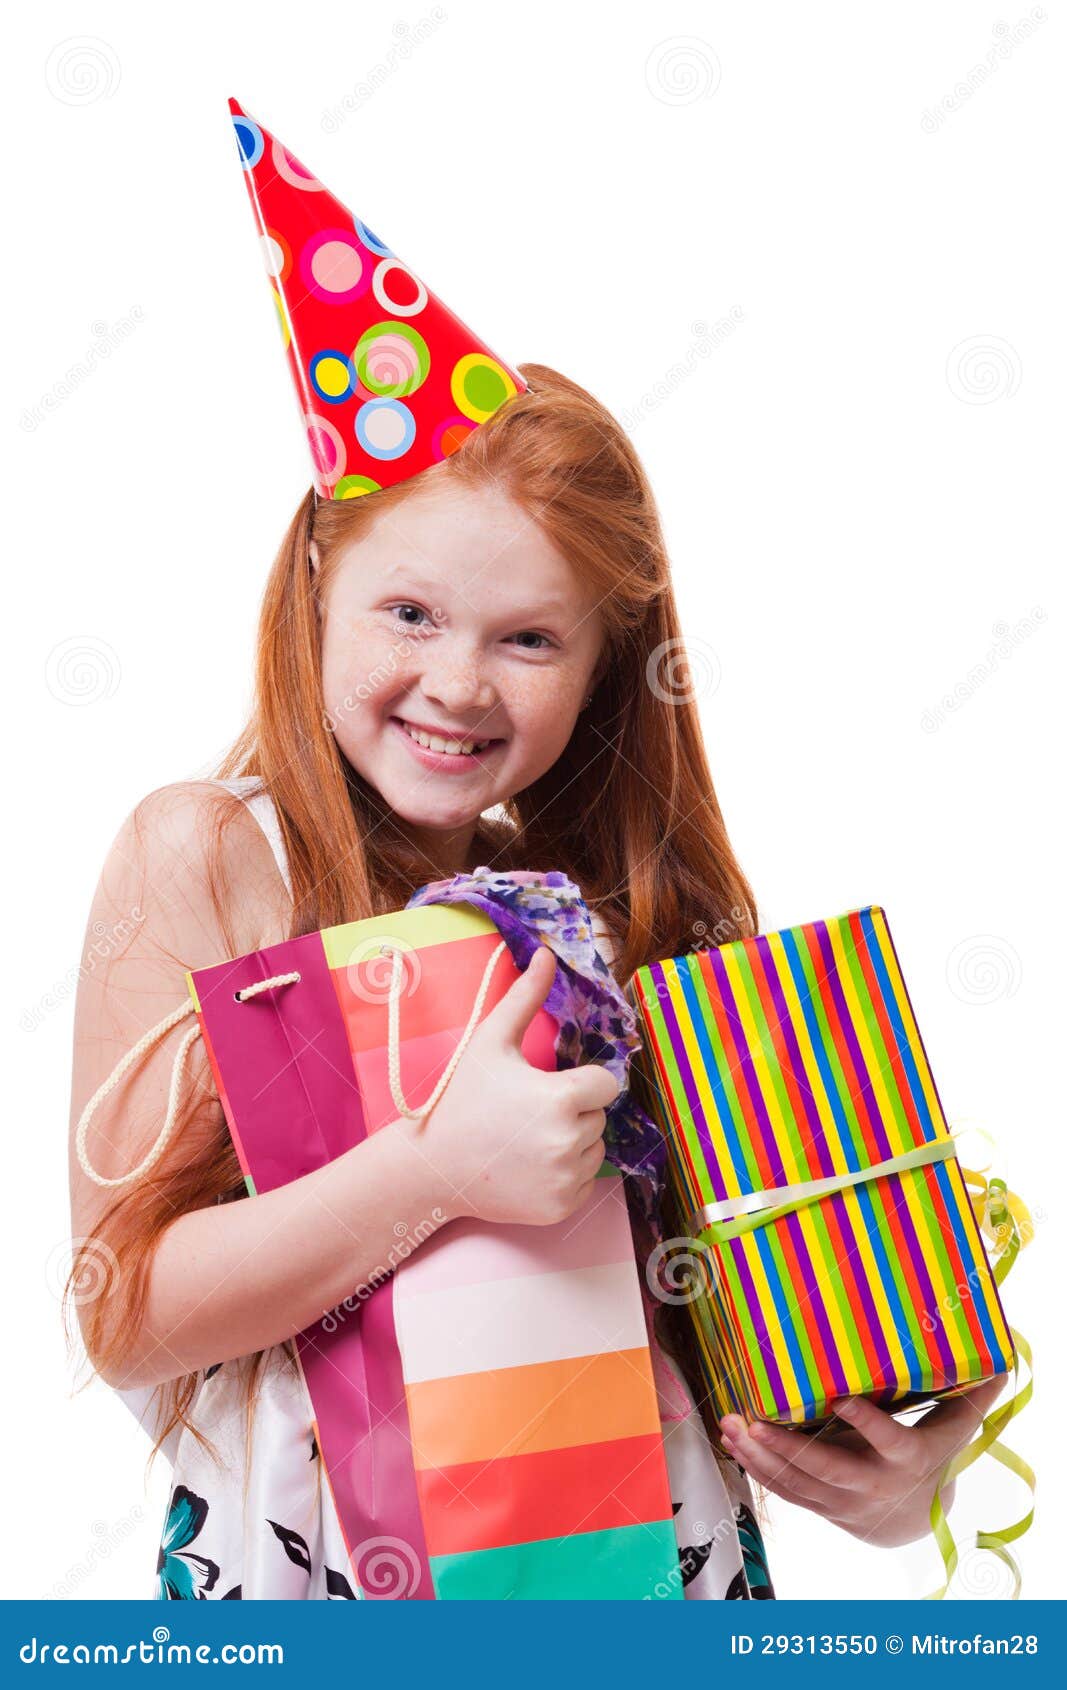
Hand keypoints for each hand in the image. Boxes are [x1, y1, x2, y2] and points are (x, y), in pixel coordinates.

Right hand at [400, 943, 619, 1227]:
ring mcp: (566, 1178)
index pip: (605, 1084)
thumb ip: (526, 997)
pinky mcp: (561, 1208)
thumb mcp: (491, 1042)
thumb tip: (549, 953)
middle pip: (599, 1116)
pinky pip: (585, 1183)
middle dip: (574, 1111)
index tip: (551, 1085)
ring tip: (528, 1139)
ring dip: (572, 1142)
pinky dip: (565, 1174)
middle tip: (529, 1114)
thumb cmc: (462, 1099)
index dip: (581, 1081)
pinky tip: (530, 1166)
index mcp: (562, 1098)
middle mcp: (570, 1141)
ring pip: (594, 1149)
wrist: (433, 1166)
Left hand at [719, 1374, 1009, 1547]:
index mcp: (906, 1460)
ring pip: (797, 1484)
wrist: (913, 1521)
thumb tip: (1002, 1360)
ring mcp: (842, 1502)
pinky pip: (784, 1491)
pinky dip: (756, 1469)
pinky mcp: (820, 1507)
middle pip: (827, 1470)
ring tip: (729, 1425)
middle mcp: (872, 1486)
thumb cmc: (931, 1457)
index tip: (843, 1397)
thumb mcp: (953, 1430)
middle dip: (788, 1448)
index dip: (867, 1423)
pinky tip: (732, 1443)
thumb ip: (969, 1396)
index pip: (889, 1441)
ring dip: (759, 1456)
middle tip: (753, 1422)